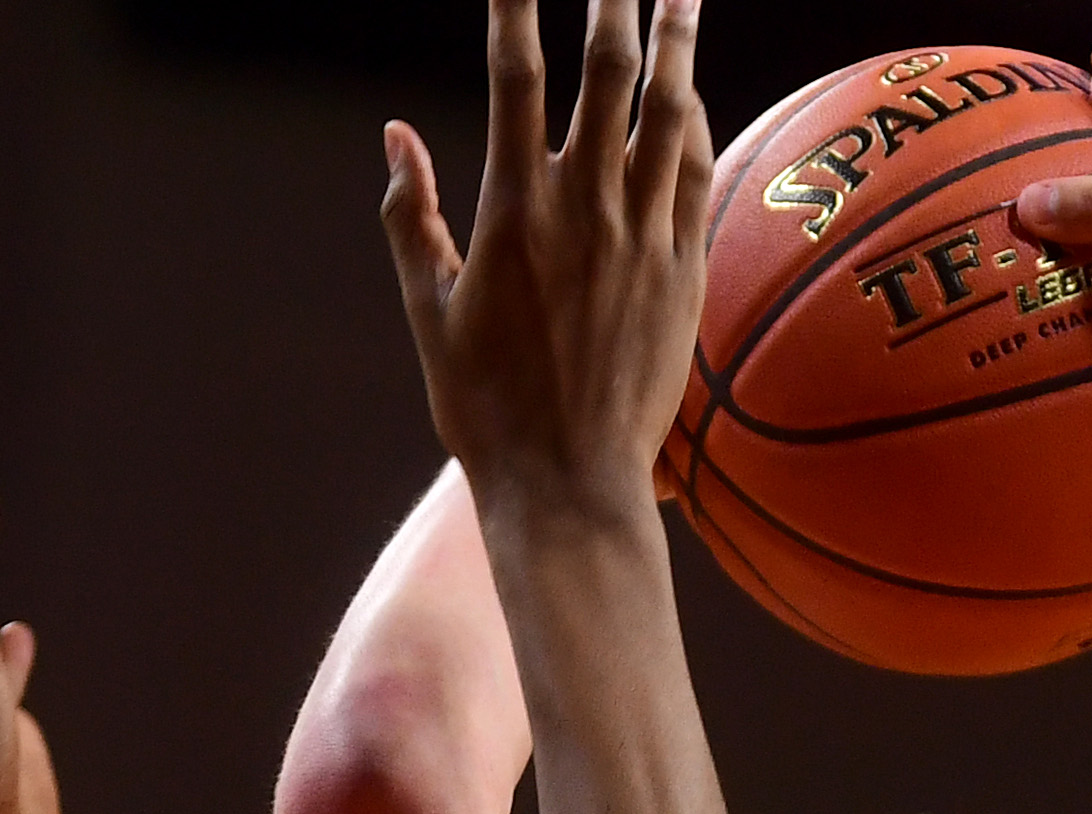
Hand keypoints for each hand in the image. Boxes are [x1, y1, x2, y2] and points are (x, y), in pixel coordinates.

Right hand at [380, 0, 711, 521]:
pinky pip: (696, 175)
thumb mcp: (428, 312)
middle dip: (612, 0)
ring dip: (676, 41)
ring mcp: (645, 239)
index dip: (515, 2)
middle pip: (606, 71)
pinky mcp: (686, 275)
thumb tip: (394, 134)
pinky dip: (693, 123)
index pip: (512, 73)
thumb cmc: (486, 410)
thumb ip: (409, 217)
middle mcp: (586, 211)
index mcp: (514, 210)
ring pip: (669, 112)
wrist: (570, 488)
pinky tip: (690, 91)